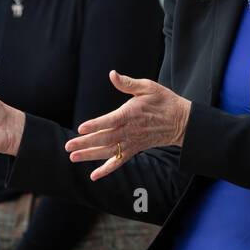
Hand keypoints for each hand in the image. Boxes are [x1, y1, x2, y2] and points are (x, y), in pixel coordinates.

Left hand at [63, 70, 191, 180]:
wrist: (180, 121)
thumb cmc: (163, 100)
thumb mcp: (148, 86)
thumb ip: (127, 83)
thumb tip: (112, 74)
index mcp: (131, 114)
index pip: (111, 121)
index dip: (95, 125)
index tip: (81, 128)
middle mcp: (130, 130)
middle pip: (105, 139)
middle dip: (86, 143)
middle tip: (68, 146)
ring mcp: (132, 142)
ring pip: (109, 151)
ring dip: (90, 155)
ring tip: (73, 157)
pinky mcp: (135, 149)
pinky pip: (119, 162)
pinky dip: (106, 169)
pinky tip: (94, 176)